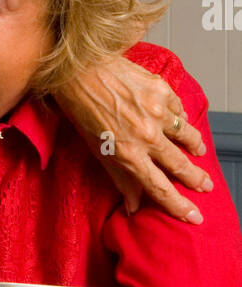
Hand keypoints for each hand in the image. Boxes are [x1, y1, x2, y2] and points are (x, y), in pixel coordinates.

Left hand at [54, 57, 211, 221]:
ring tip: (198, 152)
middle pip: (180, 165)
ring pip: (188, 136)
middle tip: (206, 186)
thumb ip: (119, 178)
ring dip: (195, 147)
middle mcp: (147, 135)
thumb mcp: (97, 150)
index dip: (179, 206)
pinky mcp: (162, 91)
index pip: (160, 188)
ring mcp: (158, 111)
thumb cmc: (83, 110)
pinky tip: (179, 122)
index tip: (194, 216)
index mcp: (128, 154)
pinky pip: (181, 111)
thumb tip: (133, 206)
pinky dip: (181, 119)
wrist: (80, 70)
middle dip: (197, 179)